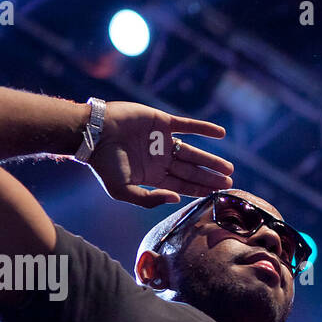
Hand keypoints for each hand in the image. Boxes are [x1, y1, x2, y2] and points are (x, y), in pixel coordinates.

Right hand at [85, 101, 233, 207]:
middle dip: (210, 178)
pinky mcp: (161, 122)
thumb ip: (149, 199)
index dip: (200, 190)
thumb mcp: (122, 190)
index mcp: (153, 176)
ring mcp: (162, 141)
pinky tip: (221, 134)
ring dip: (211, 160)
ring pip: (193, 152)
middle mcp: (161, 160)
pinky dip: (204, 129)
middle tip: (229, 183)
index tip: (217, 194)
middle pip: (192, 171)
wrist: (92, 133)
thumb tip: (176, 198)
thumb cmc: (103, 164)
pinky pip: (187, 125)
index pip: (182, 185)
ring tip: (229, 168)